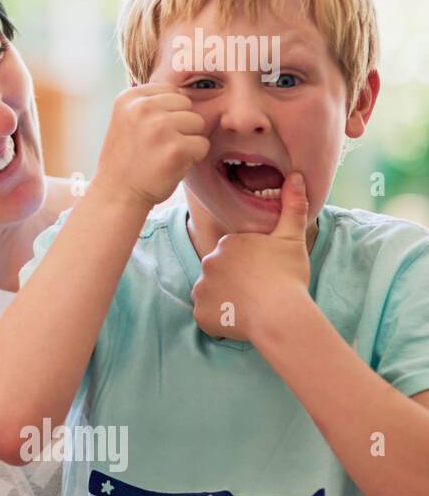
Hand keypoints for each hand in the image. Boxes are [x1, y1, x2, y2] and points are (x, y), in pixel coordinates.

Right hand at [92, 82, 208, 209]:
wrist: (117, 194)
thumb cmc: (128, 158)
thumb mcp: (127, 120)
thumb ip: (150, 102)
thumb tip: (188, 90)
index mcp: (129, 98)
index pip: (171, 91)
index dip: (168, 113)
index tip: (150, 132)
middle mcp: (142, 108)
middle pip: (186, 104)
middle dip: (180, 124)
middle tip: (159, 145)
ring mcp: (159, 128)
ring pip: (197, 123)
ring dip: (187, 140)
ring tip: (164, 154)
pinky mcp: (175, 149)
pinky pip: (202, 145)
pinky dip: (192, 158)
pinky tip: (171, 165)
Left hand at [192, 172, 310, 342]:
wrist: (280, 313)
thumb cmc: (287, 275)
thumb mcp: (292, 238)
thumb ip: (292, 206)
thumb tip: (295, 176)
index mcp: (227, 243)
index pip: (234, 255)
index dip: (250, 266)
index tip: (264, 274)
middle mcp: (208, 262)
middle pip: (221, 273)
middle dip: (235, 282)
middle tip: (258, 292)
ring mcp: (202, 288)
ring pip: (212, 293)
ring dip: (226, 300)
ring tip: (249, 307)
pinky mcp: (200, 312)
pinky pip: (207, 316)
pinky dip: (219, 320)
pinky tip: (239, 320)